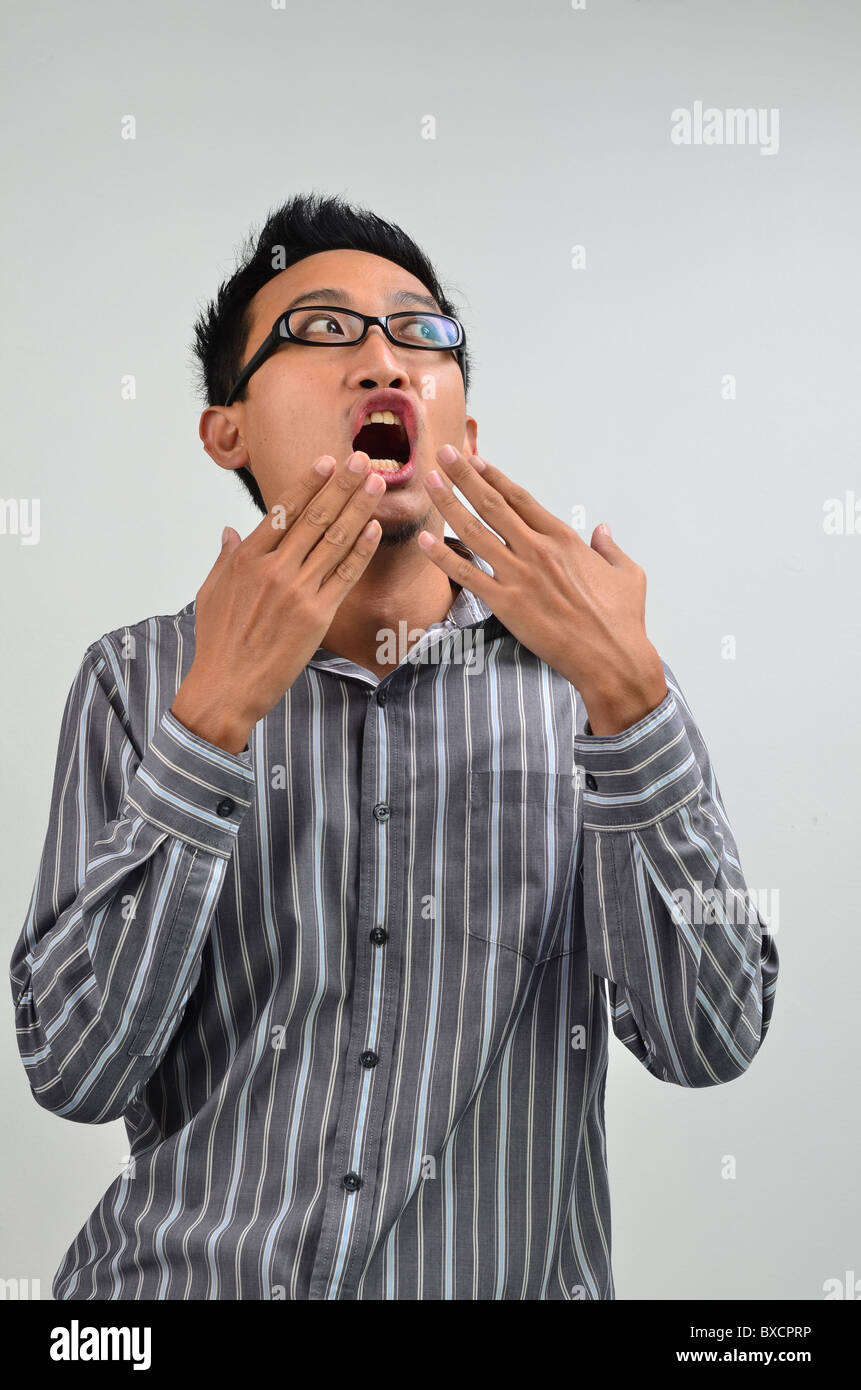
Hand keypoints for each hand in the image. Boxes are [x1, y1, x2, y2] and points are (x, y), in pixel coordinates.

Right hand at [171, 452, 385, 752]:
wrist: (227, 686)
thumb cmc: (217, 642)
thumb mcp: (211, 592)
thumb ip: (225, 558)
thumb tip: (230, 531)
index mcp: (247, 558)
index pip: (284, 510)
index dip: (310, 483)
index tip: (329, 462)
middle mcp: (274, 568)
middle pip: (315, 517)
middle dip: (342, 485)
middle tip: (362, 458)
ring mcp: (298, 591)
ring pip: (335, 540)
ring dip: (359, 508)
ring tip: (377, 484)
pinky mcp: (318, 615)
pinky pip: (345, 575)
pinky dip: (362, 550)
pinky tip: (375, 529)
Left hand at [417, 446, 667, 733]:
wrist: (612, 658)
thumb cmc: (622, 619)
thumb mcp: (627, 572)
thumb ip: (610, 546)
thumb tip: (602, 529)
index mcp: (564, 539)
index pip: (521, 499)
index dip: (494, 477)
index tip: (475, 459)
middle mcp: (537, 550)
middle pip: (492, 504)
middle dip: (464, 475)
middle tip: (444, 452)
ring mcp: (519, 576)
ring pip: (474, 532)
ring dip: (449, 504)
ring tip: (430, 482)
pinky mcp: (506, 604)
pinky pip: (467, 575)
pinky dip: (443, 556)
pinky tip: (424, 541)